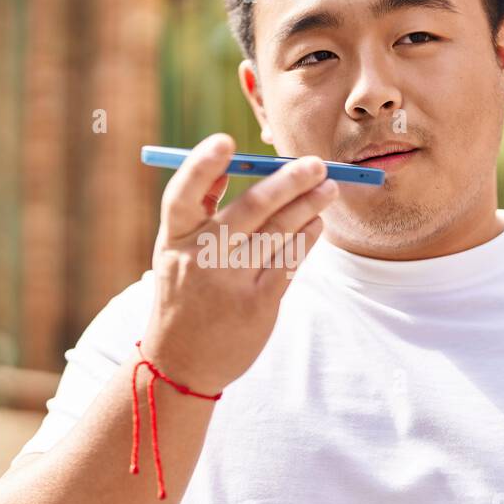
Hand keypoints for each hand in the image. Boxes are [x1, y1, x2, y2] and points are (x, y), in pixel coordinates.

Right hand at [141, 133, 337, 390]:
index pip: (182, 195)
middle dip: (289, 182)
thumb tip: (228, 165)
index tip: (226, 141)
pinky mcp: (258, 304)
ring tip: (329, 188)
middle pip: (250, 209)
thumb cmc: (183, 295)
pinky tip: (317, 223)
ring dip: (308, 206)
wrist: (182, 363)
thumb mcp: (175, 252)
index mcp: (175, 240)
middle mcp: (200, 259)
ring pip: (279, 233)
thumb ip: (198, 209)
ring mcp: (230, 283)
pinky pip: (289, 261)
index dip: (202, 167)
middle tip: (316, 164)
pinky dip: (306, 237)